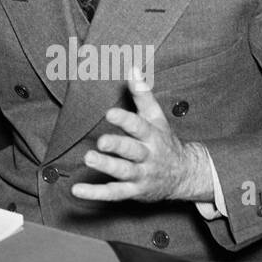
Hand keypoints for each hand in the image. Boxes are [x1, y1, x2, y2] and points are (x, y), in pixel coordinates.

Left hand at [71, 68, 214, 203]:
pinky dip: (96, 193)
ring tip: (89, 159)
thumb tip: (132, 68)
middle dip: (118, 146)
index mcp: (152, 136)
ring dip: (107, 166)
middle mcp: (148, 156)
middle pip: (133, 151)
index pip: (139, 127)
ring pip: (124, 172)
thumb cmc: (164, 141)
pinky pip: (114, 193)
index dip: (125, 120)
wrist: (183, 175)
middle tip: (101, 142)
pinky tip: (77, 190)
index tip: (110, 113)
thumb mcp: (156, 117)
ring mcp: (141, 175)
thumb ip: (142, 94)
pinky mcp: (133, 191)